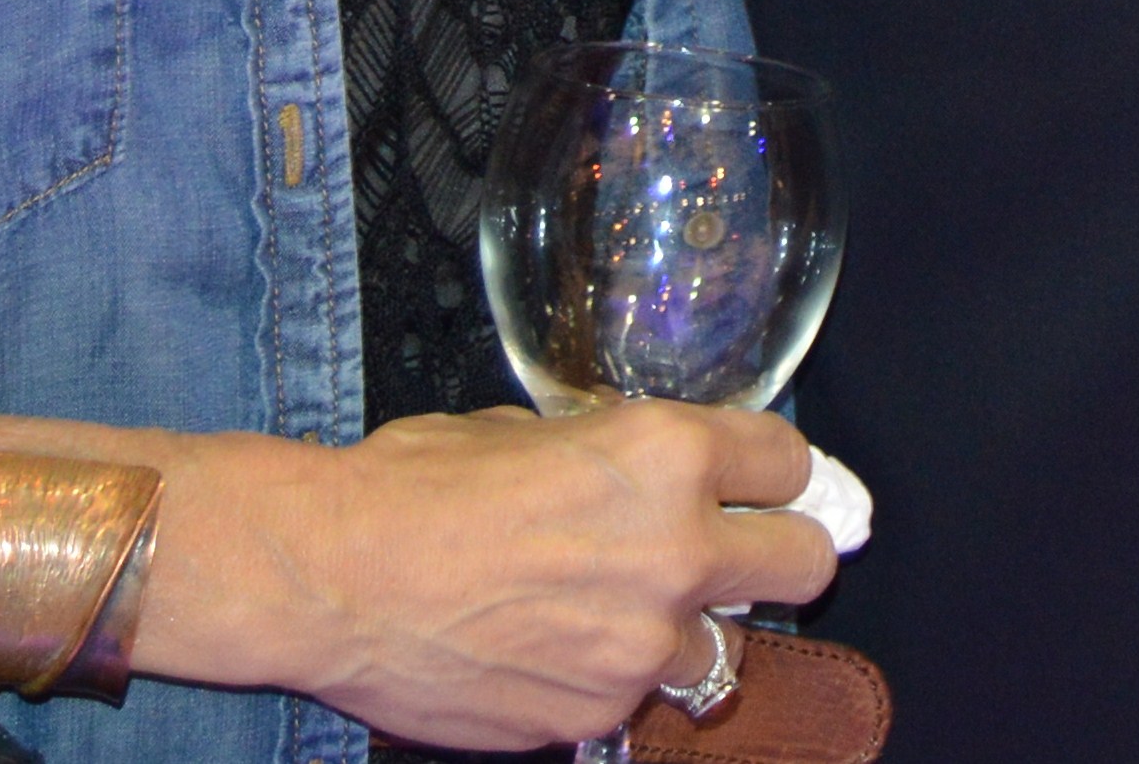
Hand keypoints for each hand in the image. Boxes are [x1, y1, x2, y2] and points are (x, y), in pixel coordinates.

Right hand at [198, 400, 836, 749]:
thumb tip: (645, 467)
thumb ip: (613, 451)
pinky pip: (639, 695)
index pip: (788, 460)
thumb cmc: (416, 484)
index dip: (770, 470)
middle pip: (804, 562)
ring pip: (728, 647)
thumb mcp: (533, 427)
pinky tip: (557, 652)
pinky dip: (613, 677)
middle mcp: (676, 549)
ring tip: (628, 615)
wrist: (333, 576)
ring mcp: (641, 644)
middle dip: (781, 552)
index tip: (758, 481)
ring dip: (692, 629)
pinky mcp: (597, 712)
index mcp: (667, 454)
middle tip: (743, 553)